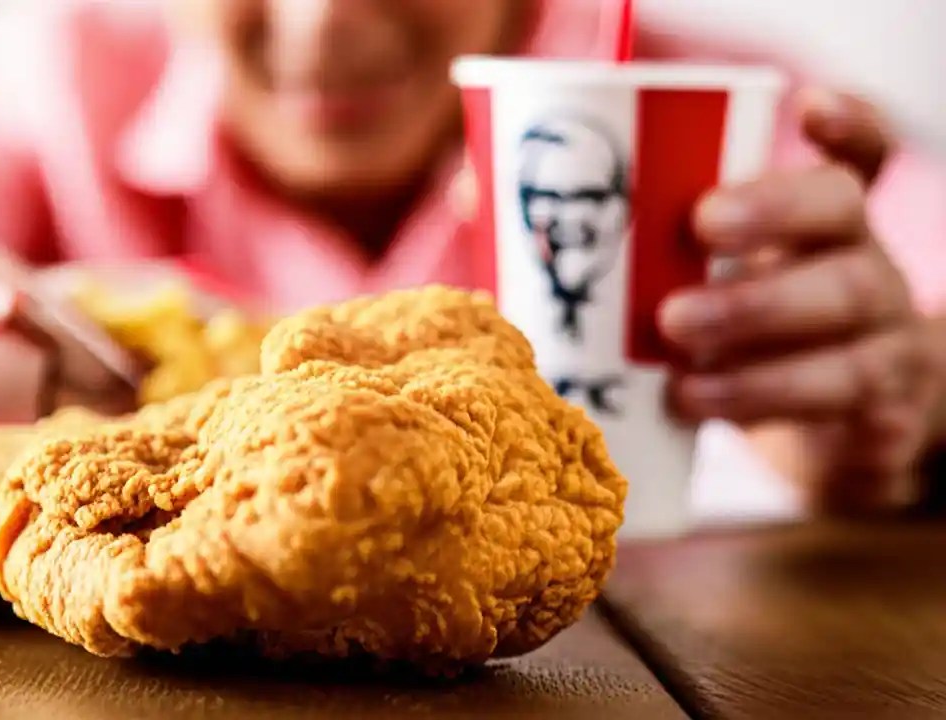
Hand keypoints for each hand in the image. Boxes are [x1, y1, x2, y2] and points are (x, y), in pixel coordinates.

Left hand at [660, 89, 945, 512]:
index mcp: (824, 222)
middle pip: (844, 214)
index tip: (807, 106)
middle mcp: (864, 262)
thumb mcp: (705, 289)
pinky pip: (838, 401)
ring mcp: (884, 336)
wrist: (835, 440)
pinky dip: (761, 402)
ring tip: (676, 356)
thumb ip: (628, 248)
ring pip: (845, 312)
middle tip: (700, 228)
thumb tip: (478, 203)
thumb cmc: (742, 343)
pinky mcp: (877, 414)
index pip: (858, 155)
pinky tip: (697, 407)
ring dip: (756, 327)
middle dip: (772, 212)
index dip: (846, 126)